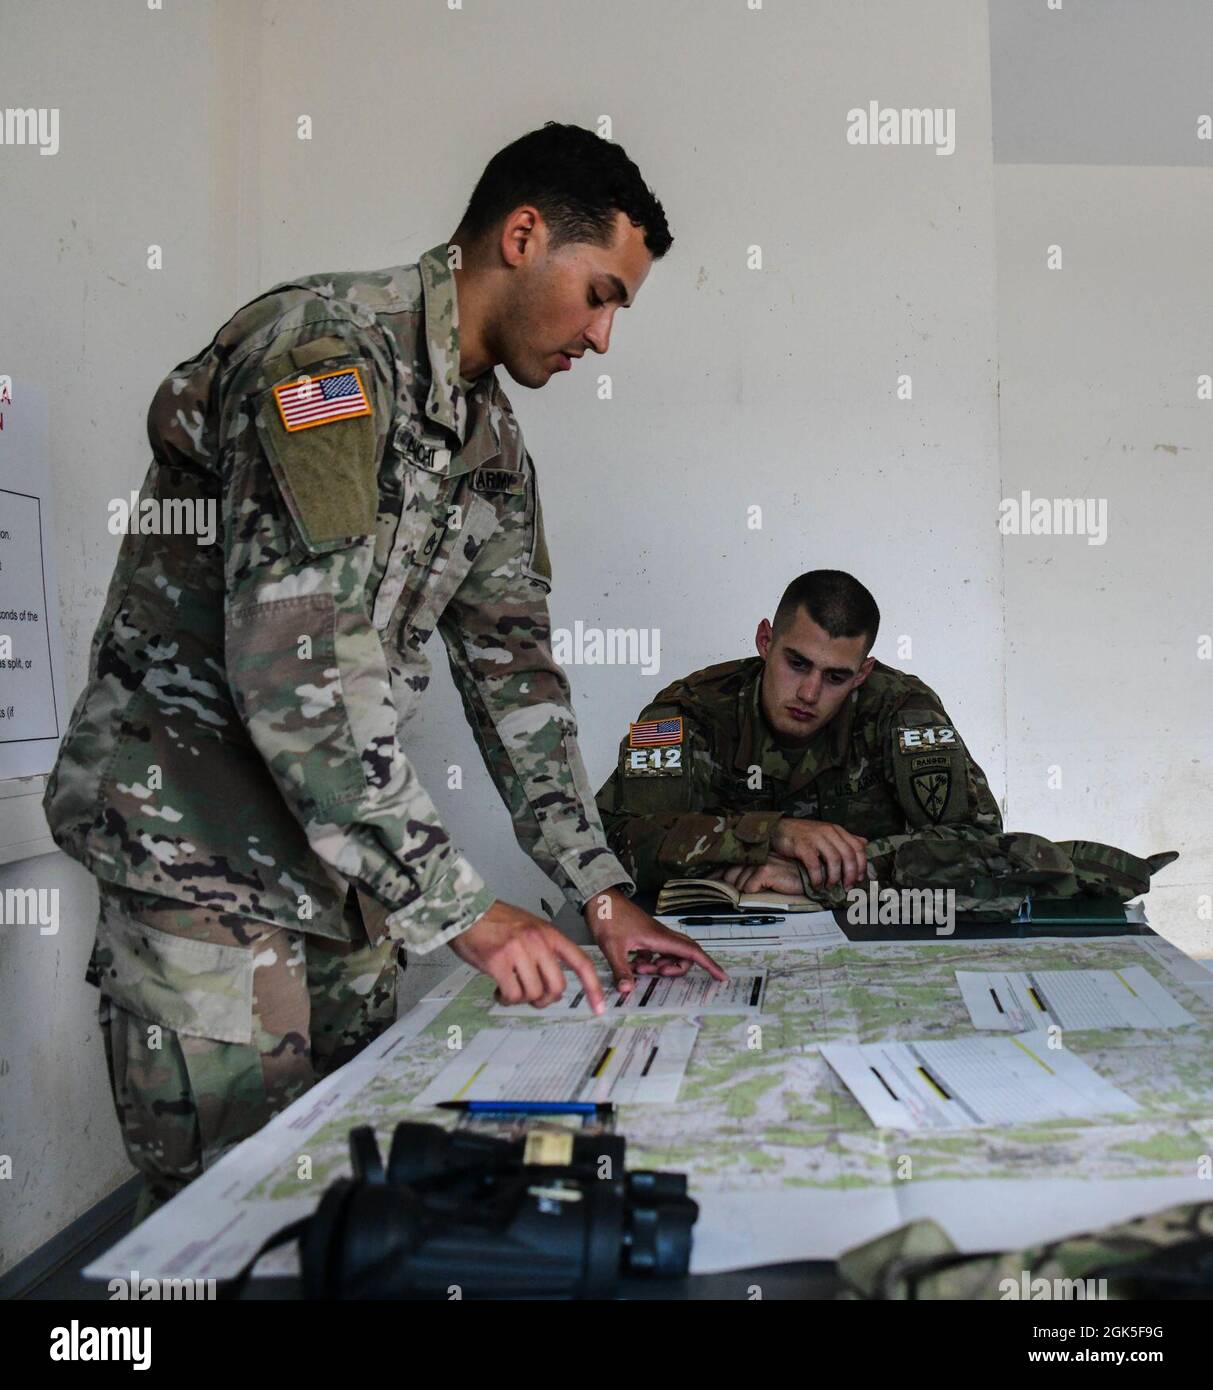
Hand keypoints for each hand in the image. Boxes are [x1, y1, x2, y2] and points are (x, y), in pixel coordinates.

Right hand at [450, 900, 605, 1013]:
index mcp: (550, 933)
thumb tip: (552, 985)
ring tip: (509, 989)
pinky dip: (506, 999)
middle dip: (545, 999)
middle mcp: (538, 941)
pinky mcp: (498, 962)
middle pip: (557, 987)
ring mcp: (519, 951)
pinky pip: (512, 994)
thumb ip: (544, 951)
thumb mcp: (530, 927)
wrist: (466, 911)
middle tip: (532, 997)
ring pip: (533, 993)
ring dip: (521, 999)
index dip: (593, 988)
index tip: (599, 1008)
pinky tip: (498, 991)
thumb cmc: (496, 921)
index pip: (581, 963)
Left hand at [583, 888, 727, 995]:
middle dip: (678, 968)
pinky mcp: (644, 935)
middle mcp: (661, 935)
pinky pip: (656, 952)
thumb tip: (628, 991)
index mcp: (659, 937)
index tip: (722, 977)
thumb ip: (621, 970)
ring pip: (670, 953)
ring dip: (661, 965)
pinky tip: (632, 964)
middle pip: (685, 953)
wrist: (599, 897)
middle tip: (659, 974)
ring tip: (638, 969)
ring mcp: (653, 934)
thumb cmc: (608, 917)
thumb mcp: (612, 947)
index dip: (709, 964)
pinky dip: (650, 961)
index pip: (692, 952)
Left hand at [721, 853, 803, 896]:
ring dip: (748, 891)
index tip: (706, 883)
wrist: (808, 878)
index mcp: (753, 855)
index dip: (716, 876)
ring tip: (762, 889)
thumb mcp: (765, 875)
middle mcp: (754, 855)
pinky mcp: (766, 870)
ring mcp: (759, 861)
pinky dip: (756, 892)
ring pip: (739, 884)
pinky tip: (767, 888)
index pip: (726, 865)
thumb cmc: (787, 877)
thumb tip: (724, 882)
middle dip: (734, 887)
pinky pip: (749, 888)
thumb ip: (746, 875)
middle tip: (747, 891)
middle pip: (729, 876)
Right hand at [771, 818, 867, 889]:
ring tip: (831, 886)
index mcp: (837, 830)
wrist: (779, 828)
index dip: (861, 865)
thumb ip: (845, 839)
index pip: (857, 847)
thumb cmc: (803, 833)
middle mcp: (829, 832)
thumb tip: (865, 843)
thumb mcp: (827, 833)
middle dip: (850, 874)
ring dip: (835, 876)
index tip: (859, 878)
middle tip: (847, 886)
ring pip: (834, 859)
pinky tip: (816, 884)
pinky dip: (818, 877)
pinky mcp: (803, 845)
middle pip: (848, 854)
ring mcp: (816, 838)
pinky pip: (815, 864)